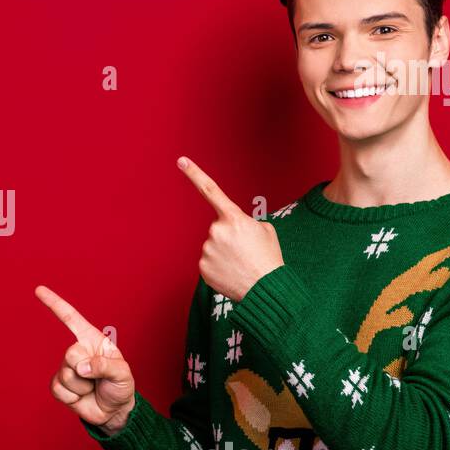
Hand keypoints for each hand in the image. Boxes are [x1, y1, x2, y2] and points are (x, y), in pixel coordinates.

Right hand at [35, 285, 135, 436]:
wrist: (114, 411)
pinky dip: (72, 397)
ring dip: (82, 386)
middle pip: (70, 354)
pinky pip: (58, 389)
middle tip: (96, 378)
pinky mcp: (60, 386)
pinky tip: (80, 397)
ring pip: (66, 375)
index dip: (55, 304)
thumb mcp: (122, 373)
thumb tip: (81, 367)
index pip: (71, 318)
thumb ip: (104, 366)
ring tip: (91, 388)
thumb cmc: (120, 386)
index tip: (39, 290)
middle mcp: (78, 351)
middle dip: (85, 369)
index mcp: (92, 340)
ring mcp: (67, 368)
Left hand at [178, 156, 283, 301]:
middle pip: (218, 228)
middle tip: (245, 250)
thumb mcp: (265, 231)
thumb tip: (232, 228)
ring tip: (240, 262)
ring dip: (224, 252)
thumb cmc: (268, 258)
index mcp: (233, 218)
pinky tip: (231, 272)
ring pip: (212, 245)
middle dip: (229, 236)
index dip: (195, 174)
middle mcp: (216, 231)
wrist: (265, 289)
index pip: (211, 190)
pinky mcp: (202, 267)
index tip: (181, 161)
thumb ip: (245, 222)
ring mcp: (207, 249)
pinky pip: (208, 261)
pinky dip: (218, 266)